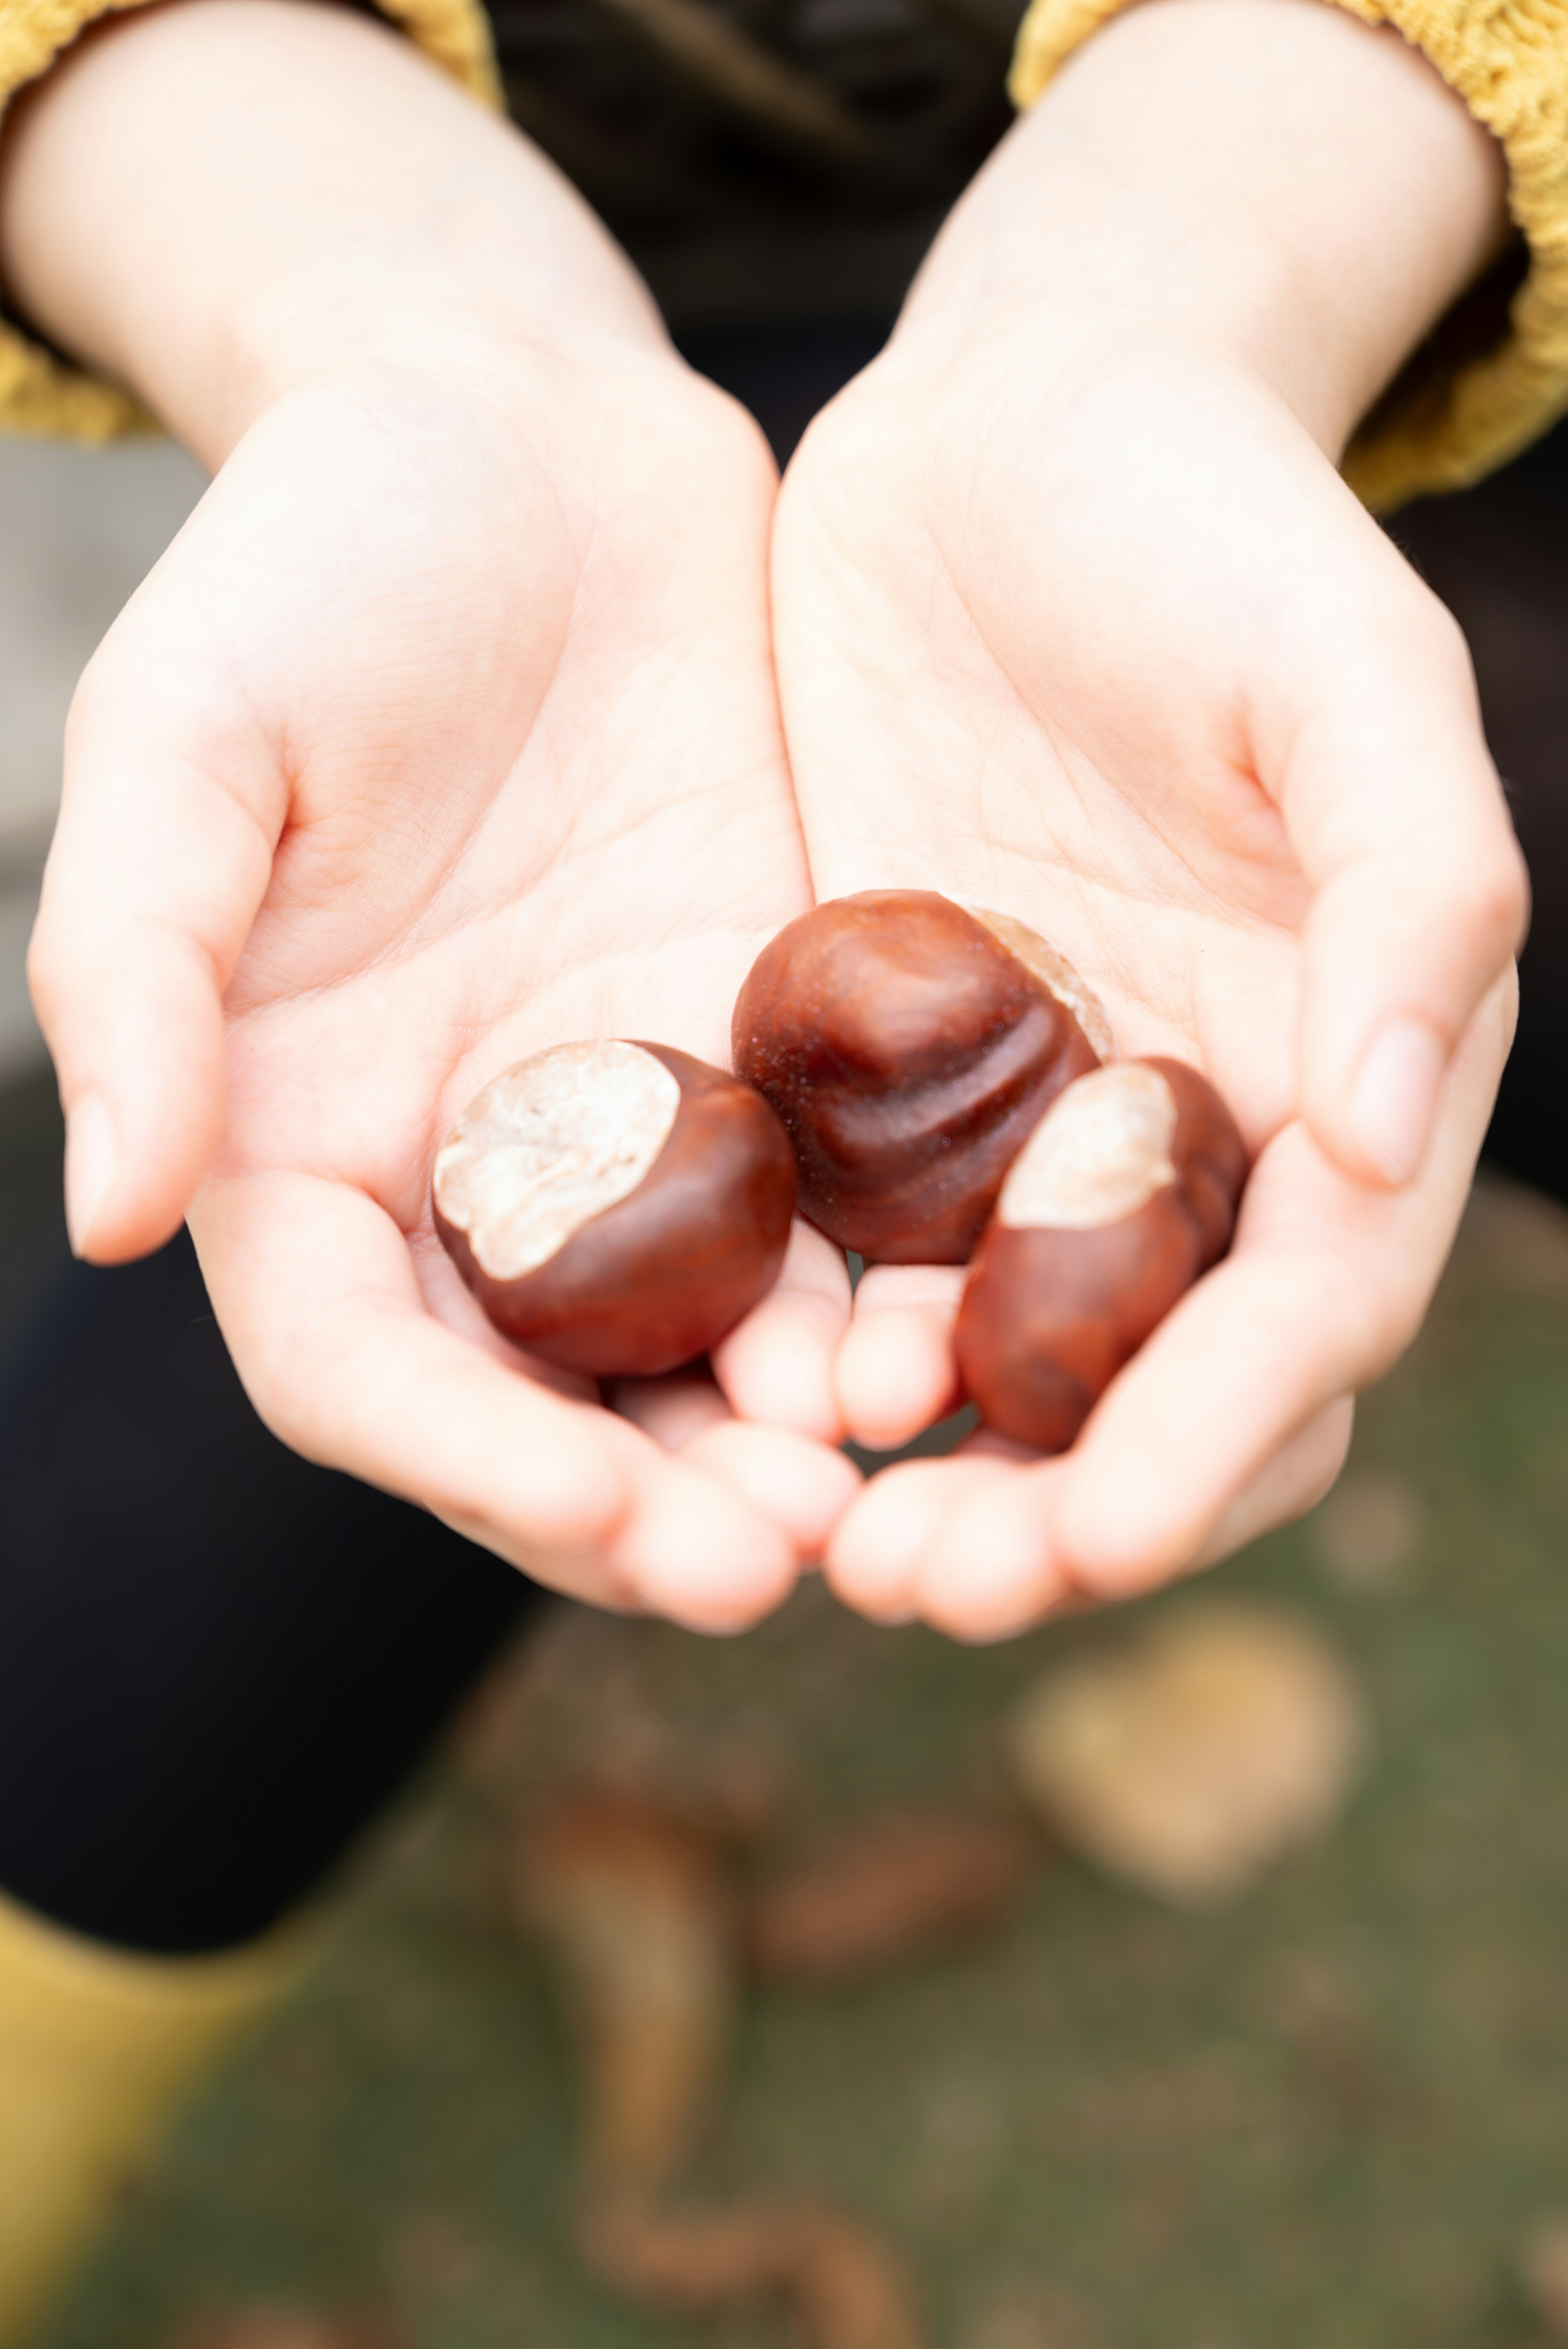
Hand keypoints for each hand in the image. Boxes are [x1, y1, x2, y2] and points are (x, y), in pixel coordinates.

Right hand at [8, 2, 856, 1627]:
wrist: (519, 440)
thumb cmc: (313, 565)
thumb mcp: (187, 739)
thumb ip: (138, 969)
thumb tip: (107, 1214)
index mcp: (300, 1137)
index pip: (363, 1366)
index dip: (465, 1460)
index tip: (596, 1511)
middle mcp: (467, 1169)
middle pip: (544, 1404)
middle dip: (650, 1502)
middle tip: (774, 1563)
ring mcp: (630, 1124)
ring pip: (700, 1346)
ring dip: (781, 1438)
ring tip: (883, 1486)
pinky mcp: (768, 1053)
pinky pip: (826, 1212)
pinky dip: (878, 1291)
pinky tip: (957, 1336)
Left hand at [771, 0, 1524, 1636]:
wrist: (1026, 430)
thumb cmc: (1219, 528)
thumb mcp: (1353, 678)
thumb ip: (1412, 898)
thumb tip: (1387, 1142)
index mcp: (1335, 1073)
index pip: (1303, 1315)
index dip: (1216, 1439)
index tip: (1101, 1533)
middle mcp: (1186, 1130)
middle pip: (1146, 1387)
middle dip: (1057, 1512)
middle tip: (921, 1588)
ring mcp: (1028, 1116)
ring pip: (993, 1359)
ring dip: (920, 1476)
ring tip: (822, 1544)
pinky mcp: (885, 1070)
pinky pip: (855, 1246)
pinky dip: (813, 1342)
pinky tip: (745, 1390)